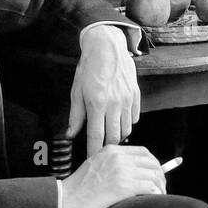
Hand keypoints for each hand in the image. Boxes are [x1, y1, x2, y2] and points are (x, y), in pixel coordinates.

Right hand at [60, 145, 164, 207]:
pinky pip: (149, 187)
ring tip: (160, 193)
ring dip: (160, 185)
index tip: (156, 172)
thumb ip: (114, 163)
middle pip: (151, 162)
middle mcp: (118, 157)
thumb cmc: (79, 187)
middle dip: (160, 174)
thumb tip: (136, 171)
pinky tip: (155, 197)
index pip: (142, 151)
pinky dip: (156, 192)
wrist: (66, 199)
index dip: (153, 162)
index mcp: (112, 150)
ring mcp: (121, 171)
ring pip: (153, 174)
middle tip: (161, 185)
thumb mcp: (96, 164)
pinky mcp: (123, 186)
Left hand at [67, 26, 139, 155]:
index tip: (91, 160)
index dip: (93, 151)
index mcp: (97, 103)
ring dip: (118, 136)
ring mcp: (128, 99)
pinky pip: (134, 118)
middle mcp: (114, 103)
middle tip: (100, 148)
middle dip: (107, 147)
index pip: (96, 136)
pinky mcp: (136, 95)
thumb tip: (71, 134)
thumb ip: (76, 115)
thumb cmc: (89, 68)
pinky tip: (119, 121)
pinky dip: (127, 124)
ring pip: (127, 129)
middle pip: (114, 137)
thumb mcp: (77, 91)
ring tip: (109, 136)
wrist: (107, 47)